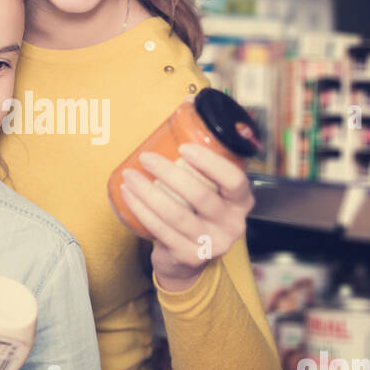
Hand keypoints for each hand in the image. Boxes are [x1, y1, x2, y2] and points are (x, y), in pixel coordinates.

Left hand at [115, 142, 254, 291]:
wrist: (188, 259)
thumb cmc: (197, 212)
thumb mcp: (211, 190)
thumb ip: (204, 158)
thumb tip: (185, 110)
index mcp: (241, 202)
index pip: (234, 180)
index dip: (210, 163)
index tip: (182, 148)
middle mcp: (232, 225)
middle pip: (200, 195)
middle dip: (168, 173)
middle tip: (146, 158)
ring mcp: (211, 244)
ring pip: (175, 214)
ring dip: (147, 192)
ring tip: (129, 175)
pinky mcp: (189, 256)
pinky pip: (161, 229)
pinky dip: (141, 210)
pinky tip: (128, 195)